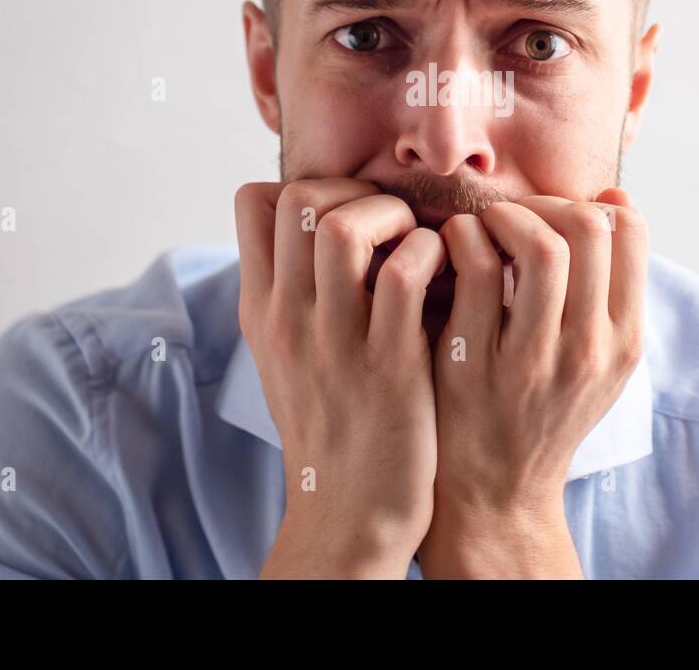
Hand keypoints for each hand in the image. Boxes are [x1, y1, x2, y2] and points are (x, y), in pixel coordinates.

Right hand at [234, 178, 445, 577]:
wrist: (348, 513)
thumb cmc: (335, 423)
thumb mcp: (291, 353)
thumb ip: (299, 290)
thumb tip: (329, 222)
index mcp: (262, 309)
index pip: (254, 201)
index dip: (308, 185)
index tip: (350, 209)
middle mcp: (288, 318)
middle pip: (298, 199)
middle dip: (354, 189)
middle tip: (392, 220)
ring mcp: (334, 342)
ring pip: (341, 229)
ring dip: (392, 215)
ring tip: (416, 240)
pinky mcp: (387, 367)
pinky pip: (403, 277)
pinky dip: (429, 255)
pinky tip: (445, 273)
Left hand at [418, 187, 647, 577]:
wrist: (497, 492)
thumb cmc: (544, 411)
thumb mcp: (601, 360)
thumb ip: (611, 288)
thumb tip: (614, 199)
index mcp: (623, 340)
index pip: (630, 233)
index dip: (591, 204)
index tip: (557, 214)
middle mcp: (587, 349)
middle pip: (587, 229)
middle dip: (546, 202)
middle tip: (515, 215)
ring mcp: (532, 358)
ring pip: (539, 245)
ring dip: (506, 215)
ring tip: (486, 226)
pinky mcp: (475, 363)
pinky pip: (474, 269)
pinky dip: (463, 237)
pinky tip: (454, 247)